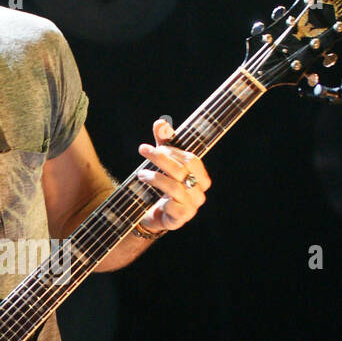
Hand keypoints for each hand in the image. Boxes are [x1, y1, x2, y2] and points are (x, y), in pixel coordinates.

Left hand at [136, 118, 210, 232]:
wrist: (154, 216)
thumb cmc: (162, 188)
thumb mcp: (163, 164)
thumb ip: (164, 144)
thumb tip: (161, 123)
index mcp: (201, 178)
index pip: (192, 159)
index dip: (174, 150)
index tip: (156, 145)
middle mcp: (200, 192)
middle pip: (183, 170)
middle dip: (161, 158)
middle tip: (143, 149)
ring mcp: (192, 207)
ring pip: (175, 186)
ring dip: (155, 176)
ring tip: (140, 173)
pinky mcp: (181, 218)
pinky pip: (171, 203)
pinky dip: (157, 193)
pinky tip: (145, 189)